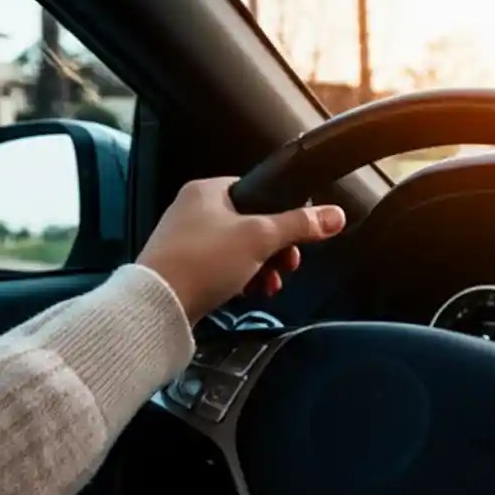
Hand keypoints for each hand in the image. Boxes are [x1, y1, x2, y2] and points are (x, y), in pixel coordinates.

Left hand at [137, 177, 345, 324]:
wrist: (157, 305)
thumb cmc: (207, 260)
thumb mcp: (260, 238)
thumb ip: (299, 226)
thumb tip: (337, 215)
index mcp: (208, 190)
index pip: (257, 192)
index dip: (282, 215)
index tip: (298, 239)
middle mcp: (193, 209)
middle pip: (250, 224)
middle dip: (275, 249)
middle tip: (287, 267)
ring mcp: (185, 239)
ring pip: (237, 249)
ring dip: (261, 267)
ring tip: (269, 287)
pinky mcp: (181, 268)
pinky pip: (220, 268)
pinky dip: (239, 279)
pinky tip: (248, 294)